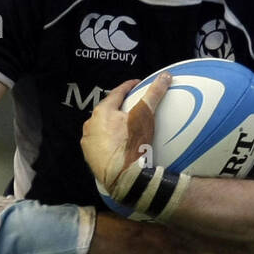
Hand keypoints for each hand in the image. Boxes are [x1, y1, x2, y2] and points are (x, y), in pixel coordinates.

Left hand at [80, 73, 172, 188]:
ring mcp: (88, 141)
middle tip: (131, 105)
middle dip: (118, 106)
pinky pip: (98, 142)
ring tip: (124, 125)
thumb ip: (154, 94)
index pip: (116, 93)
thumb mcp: (145, 116)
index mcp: (102, 112)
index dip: (128, 87)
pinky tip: (116, 142)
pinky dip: (106, 139)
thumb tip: (165, 76)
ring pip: (100, 126)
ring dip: (111, 123)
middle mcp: (91, 124)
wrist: (123, 177)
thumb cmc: (132, 144)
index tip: (136, 84)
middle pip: (107, 110)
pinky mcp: (89, 155)